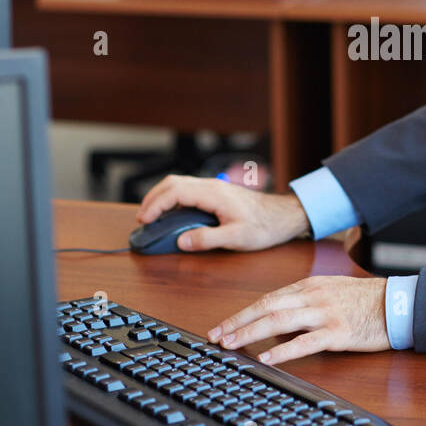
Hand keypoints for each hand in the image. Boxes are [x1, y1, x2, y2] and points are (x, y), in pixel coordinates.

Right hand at [137, 174, 311, 251]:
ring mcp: (213, 187)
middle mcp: (211, 186)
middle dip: (152, 199)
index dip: (155, 205)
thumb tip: (182, 241)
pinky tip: (171, 214)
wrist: (283, 216)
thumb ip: (208, 239)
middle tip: (142, 219)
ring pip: (179, 185)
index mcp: (213, 193)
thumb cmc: (264, 226)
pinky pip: (188, 191)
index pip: (175, 192)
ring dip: (161, 197)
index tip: (144, 220)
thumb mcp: (237, 237)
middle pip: (172, 183)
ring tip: (151, 216)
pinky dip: (172, 200)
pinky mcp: (216, 193)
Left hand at [207, 276, 389, 365]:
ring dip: (250, 333)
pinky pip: (304, 341)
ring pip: (278, 320)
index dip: (242, 313)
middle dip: (237, 322)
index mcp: (309, 286)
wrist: (397, 303)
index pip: (267, 298)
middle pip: (266, 307)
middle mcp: (313, 296)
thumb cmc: (365, 301)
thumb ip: (302, 305)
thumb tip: (276, 326)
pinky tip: (266, 356)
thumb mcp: (330, 294)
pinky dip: (282, 350)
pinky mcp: (338, 332)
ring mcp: (325, 313)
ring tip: (231, 345)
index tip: (223, 326)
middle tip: (216, 337)